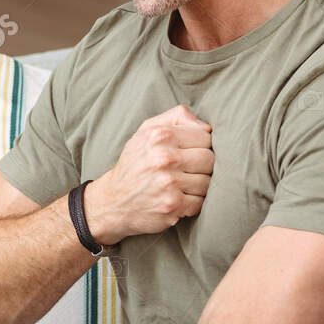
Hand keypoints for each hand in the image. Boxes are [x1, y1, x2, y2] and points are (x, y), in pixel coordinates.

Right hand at [87, 104, 212, 241]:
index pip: (205, 137)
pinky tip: (177, 199)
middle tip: (186, 171)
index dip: (201, 146)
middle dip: (202, 167)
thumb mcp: (146, 131)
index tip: (189, 153)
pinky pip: (200, 202)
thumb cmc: (135, 163)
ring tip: (180, 185)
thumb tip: (207, 126)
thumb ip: (177, 117)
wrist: (113, 201)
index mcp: (160, 135)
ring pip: (207, 182)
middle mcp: (164, 158)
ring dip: (197, 186)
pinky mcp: (172, 205)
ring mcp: (169, 183)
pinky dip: (192, 203)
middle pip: (210, 159)